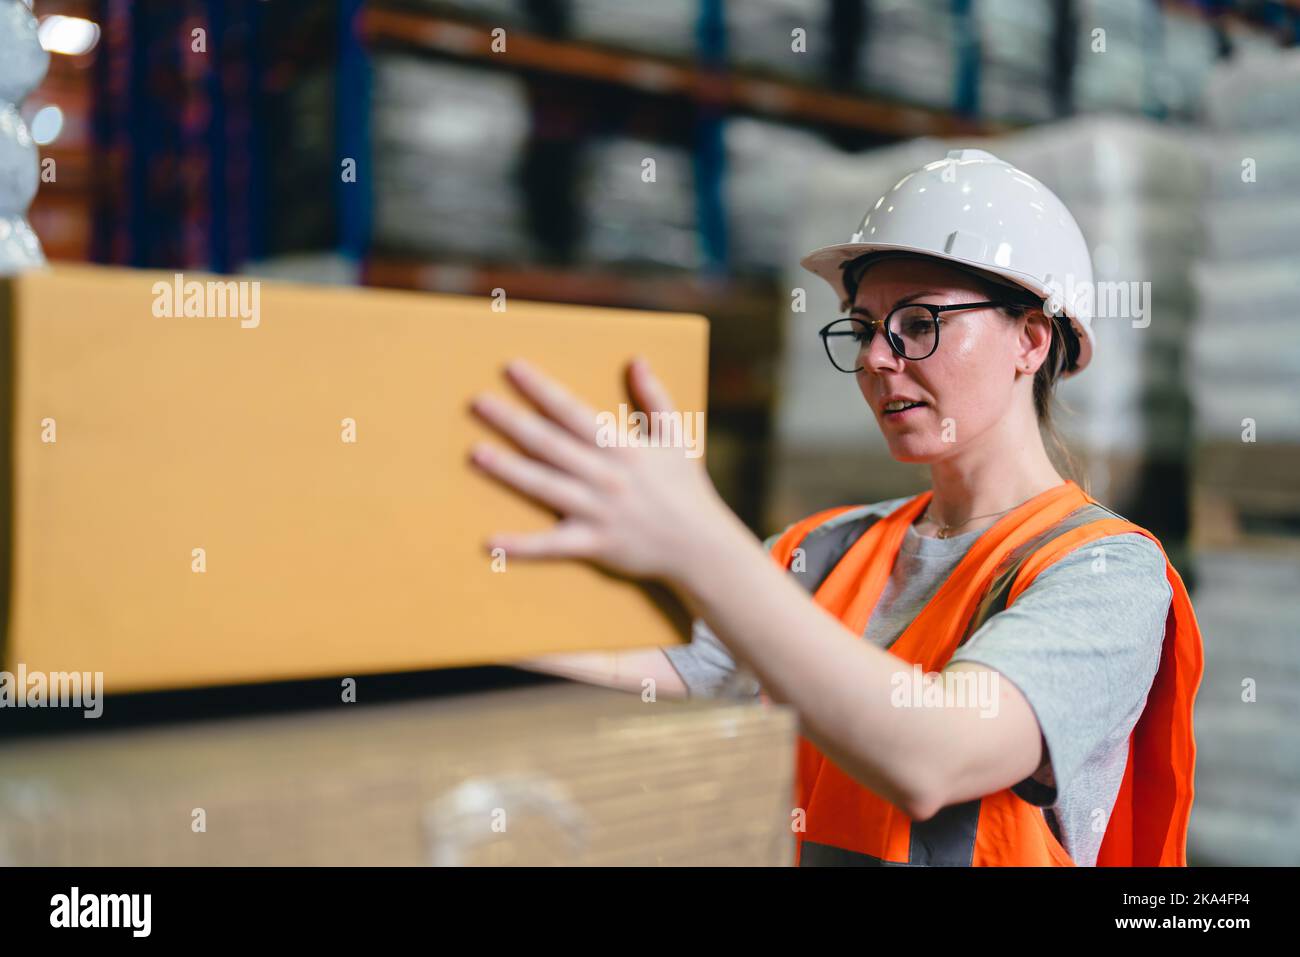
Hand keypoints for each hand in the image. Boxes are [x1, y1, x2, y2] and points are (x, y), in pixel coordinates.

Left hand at [468, 356, 736, 585]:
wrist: (702, 547)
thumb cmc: (688, 489)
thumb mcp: (678, 437)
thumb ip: (655, 398)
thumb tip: (636, 359)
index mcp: (624, 448)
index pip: (573, 411)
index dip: (541, 389)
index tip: (511, 368)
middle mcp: (607, 477)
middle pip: (550, 444)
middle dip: (512, 422)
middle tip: (477, 403)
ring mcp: (598, 511)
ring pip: (546, 487)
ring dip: (509, 471)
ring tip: (476, 454)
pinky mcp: (594, 544)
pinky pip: (552, 546)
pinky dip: (520, 546)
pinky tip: (490, 541)